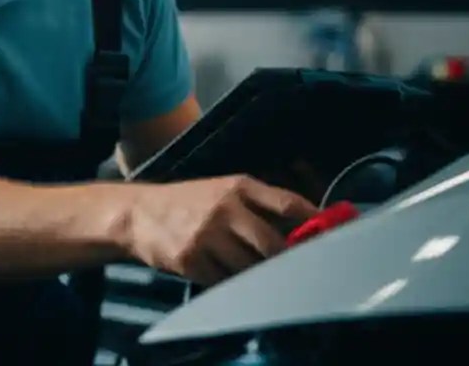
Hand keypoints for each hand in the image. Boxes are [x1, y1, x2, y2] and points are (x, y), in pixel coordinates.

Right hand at [124, 175, 318, 285]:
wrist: (138, 214)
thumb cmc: (188, 203)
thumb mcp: (222, 191)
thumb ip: (259, 206)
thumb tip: (305, 229)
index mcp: (238, 186)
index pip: (288, 204)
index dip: (313, 223)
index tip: (330, 237)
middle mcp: (225, 208)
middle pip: (274, 245)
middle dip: (283, 261)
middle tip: (288, 268)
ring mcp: (207, 235)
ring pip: (251, 268)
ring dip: (255, 275)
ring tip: (248, 269)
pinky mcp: (192, 260)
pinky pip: (225, 281)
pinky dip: (229, 283)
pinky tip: (221, 272)